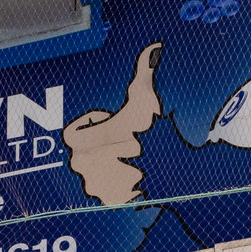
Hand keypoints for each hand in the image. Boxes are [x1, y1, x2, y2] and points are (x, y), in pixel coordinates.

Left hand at [63, 43, 163, 206]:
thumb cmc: (160, 135)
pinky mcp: (108, 204)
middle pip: (80, 152)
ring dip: (104, 162)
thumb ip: (144, 71)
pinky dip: (114, 181)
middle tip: (122, 138)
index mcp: (88, 142)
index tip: (106, 121)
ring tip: (130, 154)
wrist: (179, 177)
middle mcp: (86, 168)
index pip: (71, 136)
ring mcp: (96, 189)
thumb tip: (152, 47)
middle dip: (97, 143)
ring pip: (92, 170)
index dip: (88, 126)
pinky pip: (103, 189)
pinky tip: (135, 172)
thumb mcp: (149, 100)